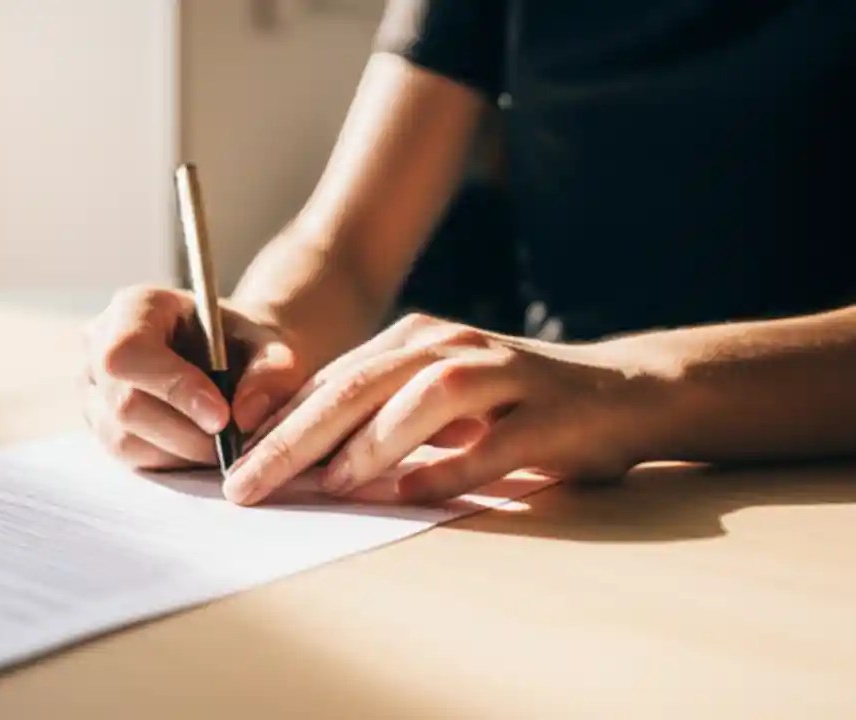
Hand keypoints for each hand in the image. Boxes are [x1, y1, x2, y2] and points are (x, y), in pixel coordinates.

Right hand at [83, 286, 309, 469]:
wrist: (235, 359)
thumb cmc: (247, 345)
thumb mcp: (274, 347)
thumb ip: (273, 373)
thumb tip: (244, 415)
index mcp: (136, 307)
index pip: (130, 351)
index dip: (172, 387)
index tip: (222, 417)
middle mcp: (99, 344)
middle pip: (124, 403)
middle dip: (186, 431)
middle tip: (234, 441)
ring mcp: (93, 388)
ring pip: (124, 438)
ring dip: (181, 451)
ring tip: (223, 442)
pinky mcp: (101, 423)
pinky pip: (128, 457)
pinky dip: (171, 460)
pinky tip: (200, 444)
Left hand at [223, 313, 659, 504]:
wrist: (622, 392)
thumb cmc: (512, 406)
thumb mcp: (436, 403)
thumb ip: (379, 422)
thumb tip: (309, 467)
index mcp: (412, 342)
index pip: (329, 384)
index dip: (276, 426)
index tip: (233, 469)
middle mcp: (448, 346)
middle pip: (356, 387)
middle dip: (293, 439)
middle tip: (246, 485)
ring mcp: (500, 373)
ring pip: (420, 400)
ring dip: (368, 446)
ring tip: (325, 485)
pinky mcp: (544, 414)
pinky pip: (489, 444)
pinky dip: (447, 470)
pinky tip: (411, 495)